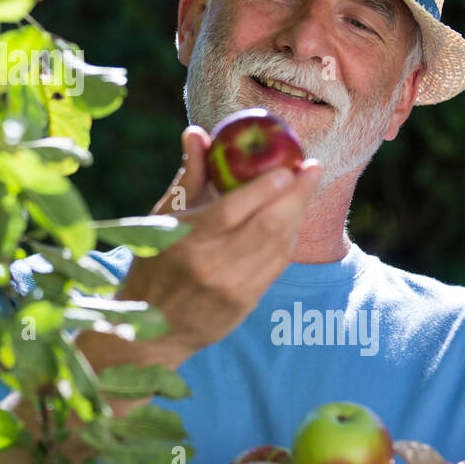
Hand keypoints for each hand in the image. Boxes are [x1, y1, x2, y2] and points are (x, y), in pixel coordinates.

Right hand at [120, 125, 323, 361]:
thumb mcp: (162, 219)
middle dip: (297, 194)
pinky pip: (277, 265)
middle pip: (267, 226)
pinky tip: (293, 219)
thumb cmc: (154, 263)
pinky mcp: (245, 304)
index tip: (287, 167)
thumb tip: (197, 133)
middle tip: (312, 169)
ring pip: (278, 246)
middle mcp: (211, 266)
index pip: (232, 210)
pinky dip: (289, 239)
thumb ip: (188, 178)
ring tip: (307, 187)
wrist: (153, 330)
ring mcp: (232, 289)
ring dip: (298, 214)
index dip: (265, 188)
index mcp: (185, 241)